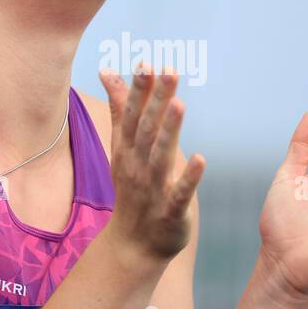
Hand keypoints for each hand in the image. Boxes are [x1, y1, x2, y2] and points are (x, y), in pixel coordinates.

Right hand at [99, 62, 205, 262]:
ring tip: (180, 104)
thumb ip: (119, 108)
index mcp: (127, 149)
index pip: (131, 114)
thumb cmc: (132, 189)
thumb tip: (107, 70)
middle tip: (170, 70)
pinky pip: (180, 193)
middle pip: (147, 128)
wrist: (132, 245)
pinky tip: (200, 159)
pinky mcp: (170, 211)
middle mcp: (137, 166)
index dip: (138, 90)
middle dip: (157, 99)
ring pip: (161, 156)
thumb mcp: (121, 148)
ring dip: (170, 130)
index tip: (146, 63)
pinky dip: (188, 177)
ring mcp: (153, 189)